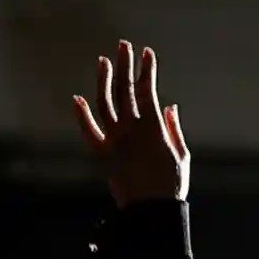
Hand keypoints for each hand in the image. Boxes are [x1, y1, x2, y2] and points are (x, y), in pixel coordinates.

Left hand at [72, 40, 189, 207]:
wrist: (150, 212)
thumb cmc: (171, 185)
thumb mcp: (181, 154)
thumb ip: (174, 128)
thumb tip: (170, 106)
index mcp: (153, 128)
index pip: (147, 90)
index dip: (148, 70)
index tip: (148, 53)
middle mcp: (130, 129)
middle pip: (124, 90)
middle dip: (125, 65)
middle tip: (124, 46)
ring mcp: (113, 140)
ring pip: (105, 103)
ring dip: (103, 80)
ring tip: (104, 61)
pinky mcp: (102, 153)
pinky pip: (88, 130)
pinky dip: (81, 114)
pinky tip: (77, 98)